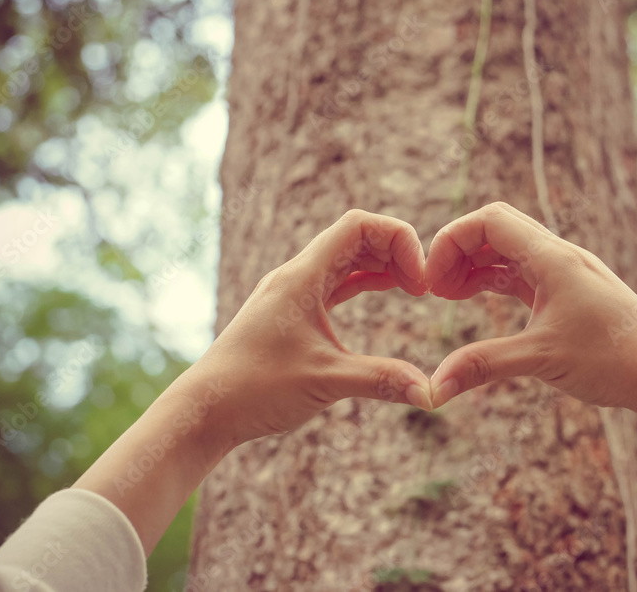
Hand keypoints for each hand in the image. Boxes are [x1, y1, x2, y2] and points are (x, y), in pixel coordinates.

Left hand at [174, 209, 433, 452]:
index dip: (398, 239)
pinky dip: (364, 280)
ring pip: (345, 258)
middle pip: (355, 236)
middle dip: (395, 251)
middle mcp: (296, 276)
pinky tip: (386, 291)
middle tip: (423, 287)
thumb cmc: (255, 389)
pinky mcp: (291, 312)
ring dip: (381, 264)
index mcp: (302, 277)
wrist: (205, 410)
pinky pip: (335, 281)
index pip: (358, 225)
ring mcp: (292, 292)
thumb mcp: (326, 382)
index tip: (420, 280)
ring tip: (413, 287)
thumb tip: (431, 393)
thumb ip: (380, 379)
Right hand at [425, 202, 636, 416]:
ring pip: (508, 252)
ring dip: (475, 266)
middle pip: (495, 229)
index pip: (489, 222)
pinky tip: (477, 299)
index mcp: (552, 258)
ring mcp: (566, 274)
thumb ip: (483, 366)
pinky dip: (494, 281)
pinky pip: (522, 273)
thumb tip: (433, 388)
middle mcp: (559, 257)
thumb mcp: (541, 360)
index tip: (431, 280)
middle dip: (458, 252)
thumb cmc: (614, 360)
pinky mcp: (570, 293)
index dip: (451, 241)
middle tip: (434, 290)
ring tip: (447, 296)